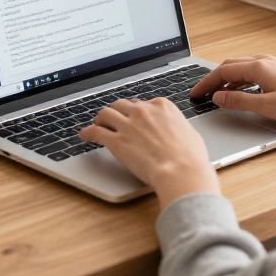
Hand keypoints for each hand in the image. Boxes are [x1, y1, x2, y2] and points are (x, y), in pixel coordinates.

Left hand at [80, 98, 219, 208]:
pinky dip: (88, 132)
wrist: (181, 171)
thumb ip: (176, 126)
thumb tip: (174, 130)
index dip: (135, 111)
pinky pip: (95, 132)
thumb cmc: (190, 158)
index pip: (142, 103)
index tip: (133, 117)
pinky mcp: (116, 141)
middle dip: (116, 111)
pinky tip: (84, 135)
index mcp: (162, 106)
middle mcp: (143, 111)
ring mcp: (128, 125)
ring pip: (105, 113)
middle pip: (121, 104)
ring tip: (97, 124)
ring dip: (100, 118)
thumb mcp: (189, 133)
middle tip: (113, 119)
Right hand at [190, 55, 275, 130]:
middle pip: (229, 66)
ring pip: (241, 68)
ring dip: (226, 80)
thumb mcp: (266, 106)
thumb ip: (239, 101)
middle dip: (212, 79)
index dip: (205, 83)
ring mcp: (272, 64)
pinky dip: (239, 81)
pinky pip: (251, 72)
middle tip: (201, 93)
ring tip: (216, 94)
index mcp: (257, 67)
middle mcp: (263, 61)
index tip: (195, 94)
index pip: (222, 71)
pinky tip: (240, 92)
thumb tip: (218, 98)